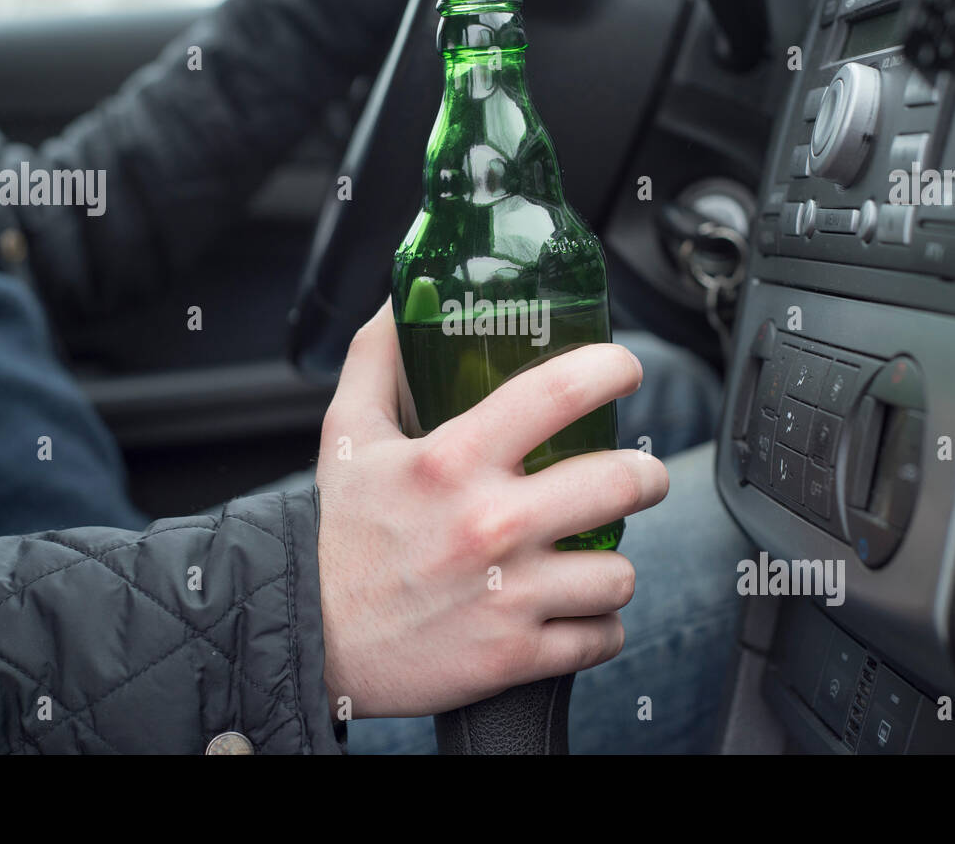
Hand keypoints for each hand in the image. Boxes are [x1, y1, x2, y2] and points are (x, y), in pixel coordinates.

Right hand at [315, 300, 667, 718]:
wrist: (309, 639)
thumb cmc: (340, 536)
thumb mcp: (348, 434)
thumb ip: (378, 357)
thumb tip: (403, 298)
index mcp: (452, 459)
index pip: (560, 391)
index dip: (611, 370)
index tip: (622, 371)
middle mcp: (489, 524)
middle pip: (624, 482)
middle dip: (645, 476)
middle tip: (635, 475)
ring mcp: (508, 595)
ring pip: (621, 571)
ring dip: (612, 564)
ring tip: (589, 557)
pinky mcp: (514, 656)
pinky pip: (603, 636)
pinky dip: (596, 626)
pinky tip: (573, 611)